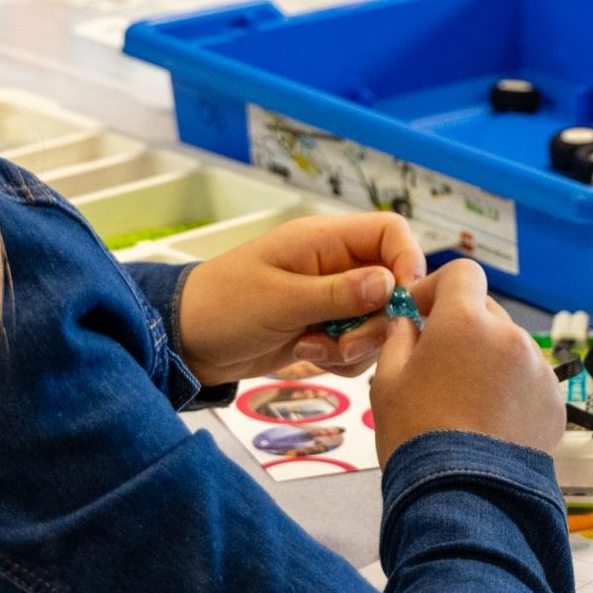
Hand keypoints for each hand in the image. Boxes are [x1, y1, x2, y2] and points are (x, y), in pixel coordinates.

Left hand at [174, 213, 425, 385]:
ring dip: (357, 345)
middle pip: (391, 284)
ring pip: (377, 320)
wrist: (185, 343)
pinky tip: (306, 357)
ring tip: (313, 352)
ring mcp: (330, 299)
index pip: (391, 232)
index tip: (401, 301)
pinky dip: (342, 359)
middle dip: (377, 321)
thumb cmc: (223, 307)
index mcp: (324, 241)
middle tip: (347, 345)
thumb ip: (338, 294)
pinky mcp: (323, 329)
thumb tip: (390, 283)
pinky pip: (357, 345)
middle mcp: (334, 266)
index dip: (407, 262)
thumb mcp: (280, 299)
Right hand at [370, 260, 564, 462]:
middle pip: (486, 311)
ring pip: (509, 348)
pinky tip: (491, 422)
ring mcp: (537, 369)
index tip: (422, 312)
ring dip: (490, 361)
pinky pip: (529, 382)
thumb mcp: (387, 381)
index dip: (438, 288)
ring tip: (467, 402)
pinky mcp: (555, 402)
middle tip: (440, 364)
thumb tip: (408, 323)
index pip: (461, 273)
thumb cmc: (416, 435)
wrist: (463, 495)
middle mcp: (509, 335)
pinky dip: (512, 391)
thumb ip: (398, 339)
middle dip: (463, 328)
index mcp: (465, 320)